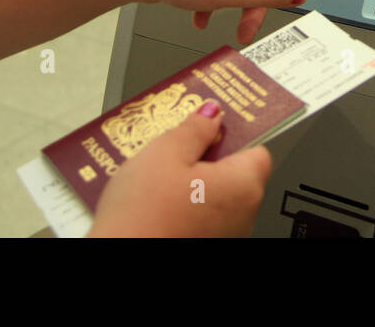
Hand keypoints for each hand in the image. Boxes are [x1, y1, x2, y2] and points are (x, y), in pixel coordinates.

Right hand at [87, 102, 272, 236]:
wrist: (117, 260)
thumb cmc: (143, 216)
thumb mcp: (164, 153)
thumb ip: (194, 129)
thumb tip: (211, 114)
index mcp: (244, 186)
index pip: (256, 149)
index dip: (232, 134)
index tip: (208, 124)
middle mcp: (243, 216)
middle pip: (234, 173)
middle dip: (207, 158)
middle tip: (175, 147)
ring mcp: (225, 237)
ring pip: (214, 197)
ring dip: (192, 184)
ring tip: (158, 177)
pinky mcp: (204, 247)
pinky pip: (200, 218)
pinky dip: (184, 208)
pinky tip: (156, 203)